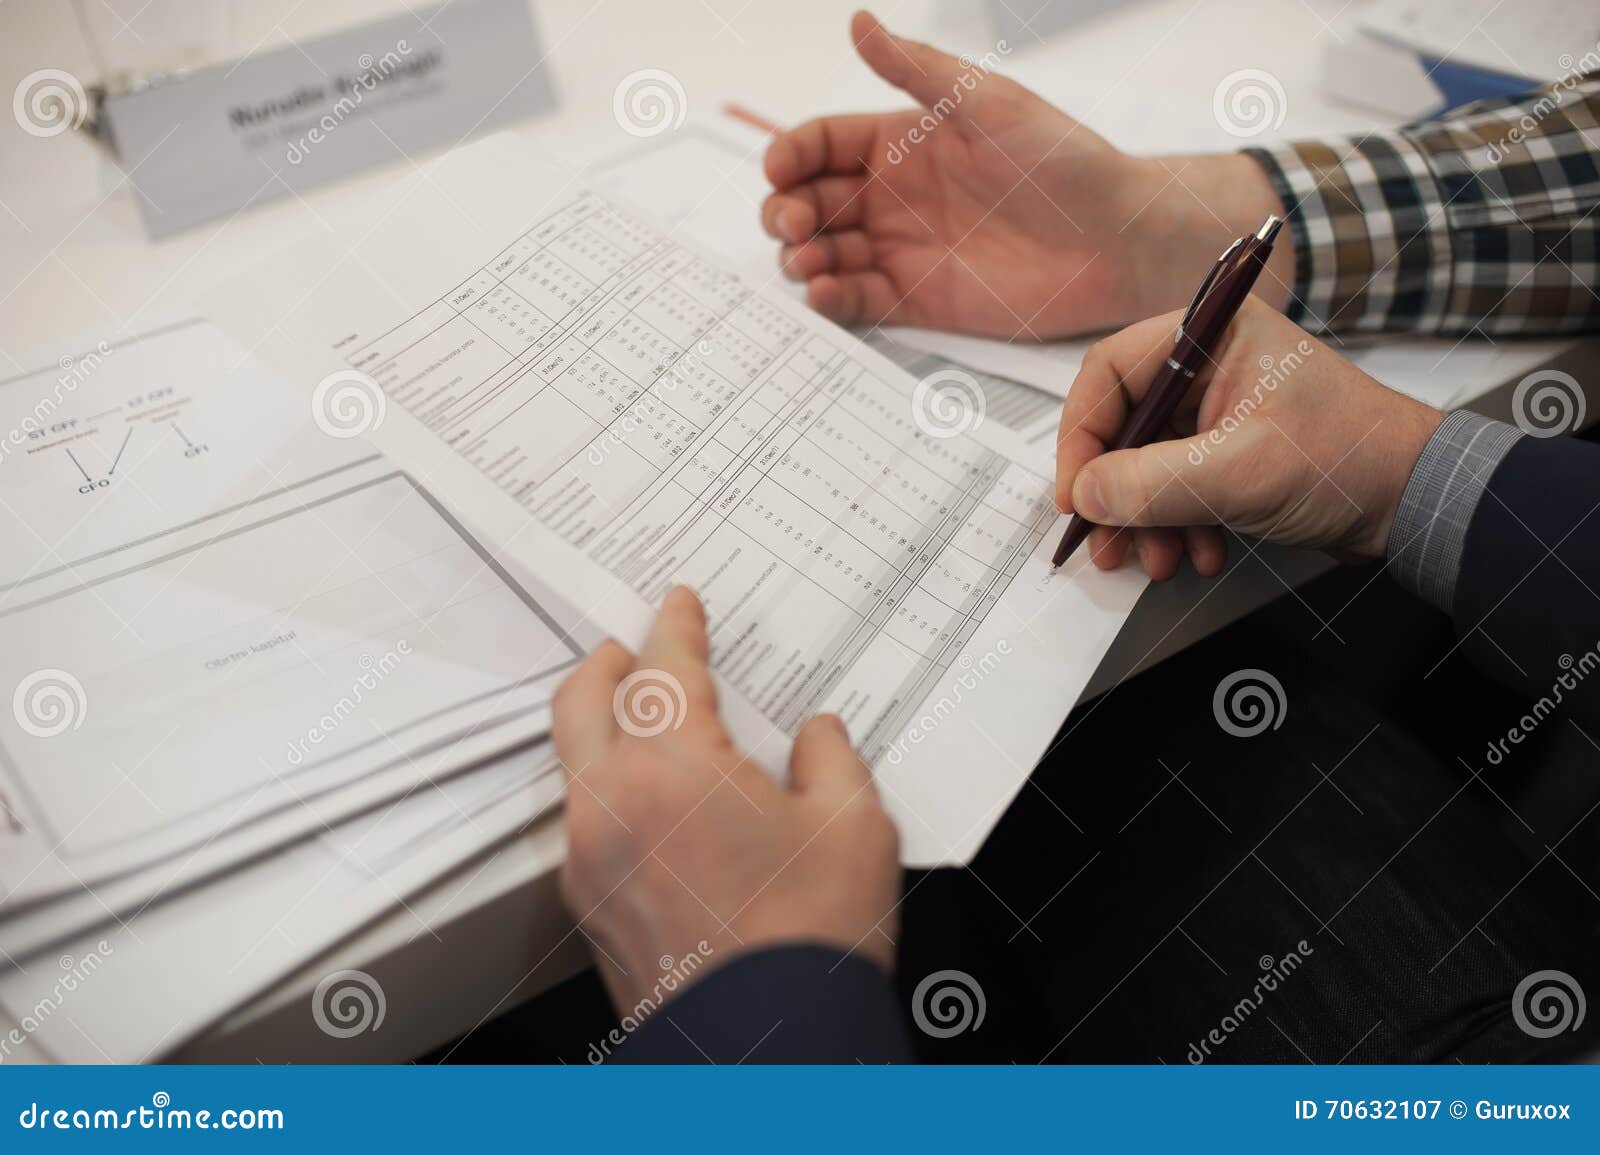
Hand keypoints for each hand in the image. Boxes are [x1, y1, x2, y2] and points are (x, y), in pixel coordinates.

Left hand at [552, 586, 900, 1015]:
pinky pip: (586, 821)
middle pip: (582, 702)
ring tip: (643, 721)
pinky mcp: (591, 909)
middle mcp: (611, 806)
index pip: (661, 669)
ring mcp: (590, 862)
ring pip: (574, 764)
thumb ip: (832, 761)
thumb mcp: (854, 827)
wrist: (769, 1050)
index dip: (674, 626)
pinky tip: (654, 800)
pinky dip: (608, 787)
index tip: (679, 604)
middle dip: (608, 662)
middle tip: (633, 646)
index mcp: (671, 768)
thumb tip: (819, 738)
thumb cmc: (808, 942)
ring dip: (601, 726)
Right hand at [761, 10, 1290, 337]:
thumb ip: (918, 71)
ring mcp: (901, 250)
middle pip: (809, 201)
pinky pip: (857, 301)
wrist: (1117, 237)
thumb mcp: (988, 103)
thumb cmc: (1064, 161)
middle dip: (784, 211)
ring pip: (823, 253)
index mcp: (900, 142)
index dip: (788, 155)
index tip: (776, 169)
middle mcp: (892, 197)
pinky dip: (830, 300)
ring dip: (799, 257)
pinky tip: (825, 293)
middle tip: (793, 223)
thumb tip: (860, 21)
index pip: (820, 144)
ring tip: (806, 261)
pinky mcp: (916, 301)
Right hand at [1053, 297, 1446, 578]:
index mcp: (1212, 334)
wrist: (1418, 499)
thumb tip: (1084, 494)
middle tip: (1107, 541)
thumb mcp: (1237, 475)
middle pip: (1124, 422)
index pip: (1110, 372)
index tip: (1076, 493)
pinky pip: (1177, 482)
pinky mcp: (1232, 446)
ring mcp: (1221, 407)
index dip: (1082, 435)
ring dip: (1144, 517)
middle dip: (1114, 491)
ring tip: (1155, 560)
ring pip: (1147, 461)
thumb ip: (1150, 484)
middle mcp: (1210, 362)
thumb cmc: (1346, 460)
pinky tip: (1197, 553)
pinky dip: (1176, 521)